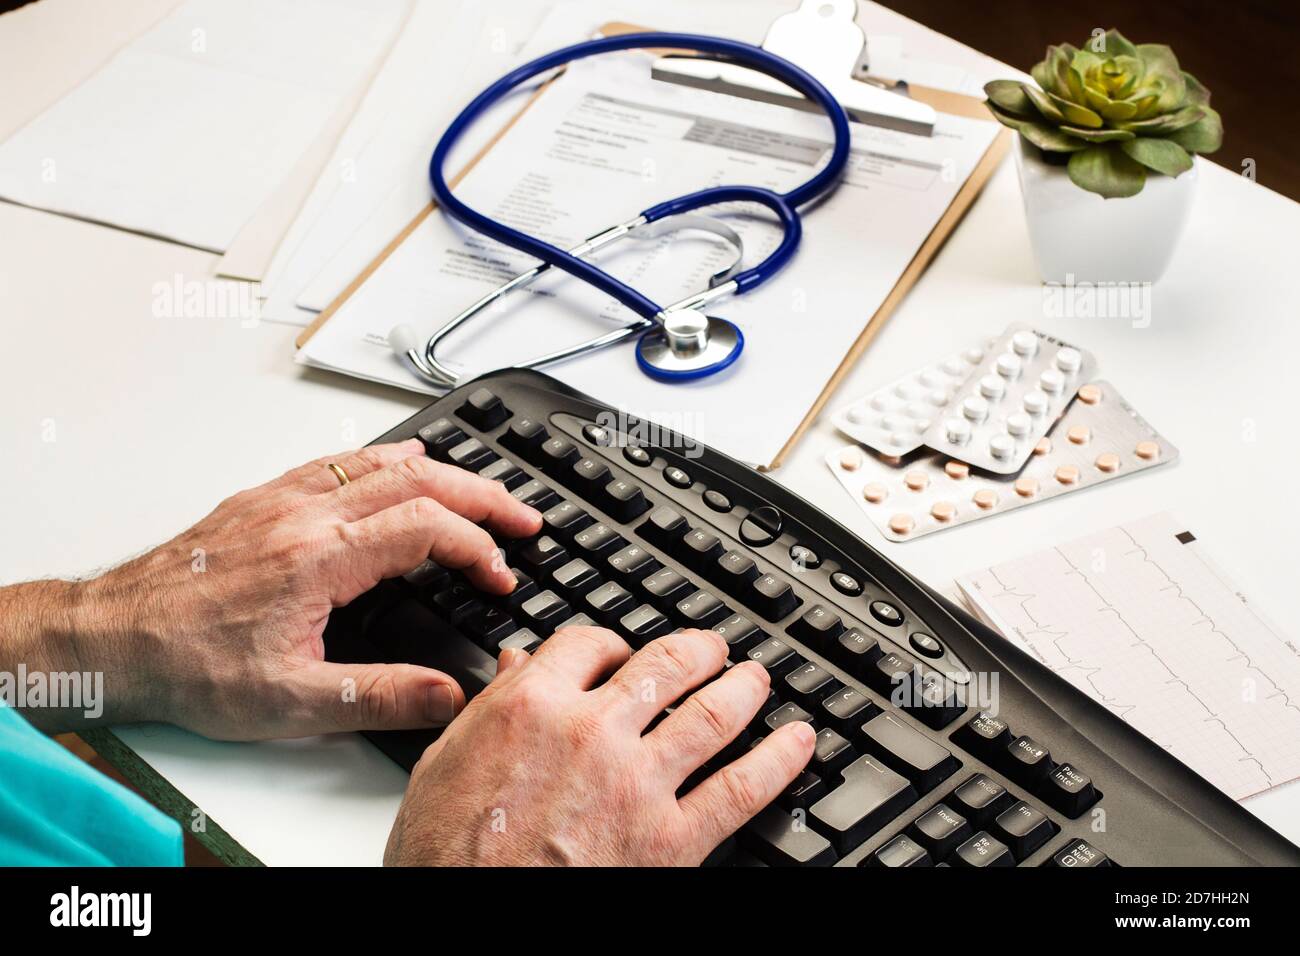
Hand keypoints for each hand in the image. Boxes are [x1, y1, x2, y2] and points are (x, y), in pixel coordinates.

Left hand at [33, 439, 540, 737]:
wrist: (113, 639)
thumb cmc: (189, 666)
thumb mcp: (290, 703)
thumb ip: (379, 696)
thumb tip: (449, 696)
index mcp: (319, 560)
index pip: (426, 529)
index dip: (478, 549)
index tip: (502, 575)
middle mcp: (304, 517)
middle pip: (418, 481)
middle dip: (482, 495)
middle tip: (522, 516)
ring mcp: (282, 501)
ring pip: (380, 463)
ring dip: (442, 471)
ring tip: (481, 487)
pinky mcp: (262, 500)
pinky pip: (337, 461)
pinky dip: (384, 458)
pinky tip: (400, 462)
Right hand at [384, 627, 815, 865]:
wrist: (468, 920)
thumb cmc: (447, 857)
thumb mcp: (445, 764)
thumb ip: (488, 707)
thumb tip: (513, 667)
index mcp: (532, 707)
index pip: (588, 643)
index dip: (612, 641)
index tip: (623, 651)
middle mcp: (592, 733)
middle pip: (664, 666)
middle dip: (698, 651)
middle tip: (715, 649)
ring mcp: (637, 784)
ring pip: (711, 715)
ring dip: (744, 691)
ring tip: (758, 681)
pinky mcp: (671, 840)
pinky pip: (740, 788)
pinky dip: (778, 761)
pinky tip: (797, 744)